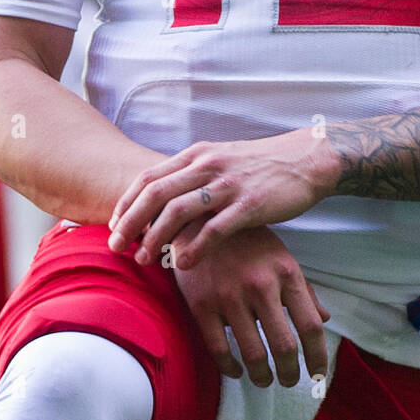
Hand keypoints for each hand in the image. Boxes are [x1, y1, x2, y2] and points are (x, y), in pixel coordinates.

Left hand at [108, 125, 336, 267]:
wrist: (307, 160)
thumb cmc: (261, 166)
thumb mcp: (222, 162)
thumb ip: (193, 179)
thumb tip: (163, 204)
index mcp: (198, 155)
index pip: (149, 178)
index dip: (125, 203)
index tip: (112, 226)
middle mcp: (208, 166)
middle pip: (155, 194)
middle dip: (129, 223)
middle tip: (115, 248)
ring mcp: (228, 184)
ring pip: (178, 210)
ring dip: (155, 237)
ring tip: (144, 260)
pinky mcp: (250, 204)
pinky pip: (214, 228)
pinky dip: (194, 247)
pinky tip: (182, 264)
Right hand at [173, 223, 329, 387]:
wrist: (200, 220)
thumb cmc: (247, 242)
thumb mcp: (280, 258)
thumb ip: (303, 291)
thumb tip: (325, 319)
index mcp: (286, 273)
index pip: (310, 325)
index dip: (318, 356)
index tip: (319, 375)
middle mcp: (260, 285)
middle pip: (284, 345)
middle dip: (290, 373)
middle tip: (289, 382)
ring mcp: (229, 296)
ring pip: (253, 353)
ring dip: (262, 376)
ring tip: (265, 380)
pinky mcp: (201, 304)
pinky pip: (219, 349)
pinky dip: (230, 368)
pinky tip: (237, 371)